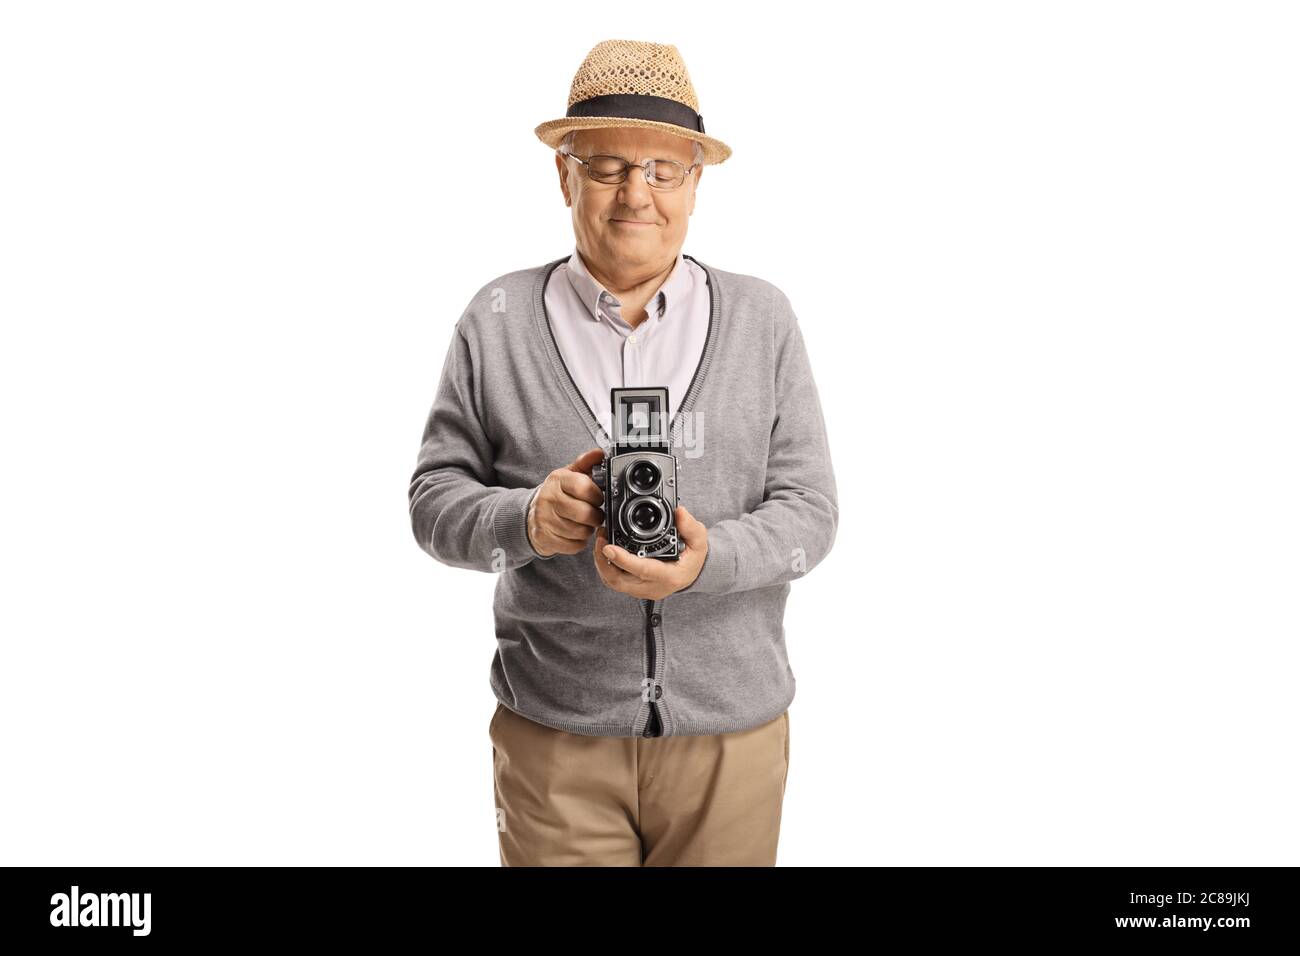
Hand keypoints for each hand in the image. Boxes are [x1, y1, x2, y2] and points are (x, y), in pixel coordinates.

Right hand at [527, 448, 606, 556]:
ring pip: (581, 531)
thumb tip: (600, 453)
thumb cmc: (556, 495)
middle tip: (595, 514)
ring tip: (584, 523)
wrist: (531, 516)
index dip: (597, 495)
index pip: (584, 487)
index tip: (598, 498)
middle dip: (596, 516)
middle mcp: (549, 498)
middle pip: (584, 513)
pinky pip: (574, 545)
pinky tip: (575, 533)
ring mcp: (545, 519)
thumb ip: (586, 463)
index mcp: (557, 480)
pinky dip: (579, 542)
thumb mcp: (569, 475)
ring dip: (588, 529)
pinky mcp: (545, 538)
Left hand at [593, 504, 707, 599]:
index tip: (608, 546)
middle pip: (620, 581)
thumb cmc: (694, 557)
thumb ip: (690, 527)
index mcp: (669, 576)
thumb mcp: (698, 540)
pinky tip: (604, 551)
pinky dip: (605, 568)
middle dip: (603, 560)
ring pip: (613, 582)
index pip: (642, 570)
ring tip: (600, 541)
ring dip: (602, 563)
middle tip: (600, 538)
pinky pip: (614, 582)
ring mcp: (642, 590)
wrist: (693, 572)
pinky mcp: (635, 589)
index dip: (622, 559)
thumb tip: (679, 512)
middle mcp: (653, 587)